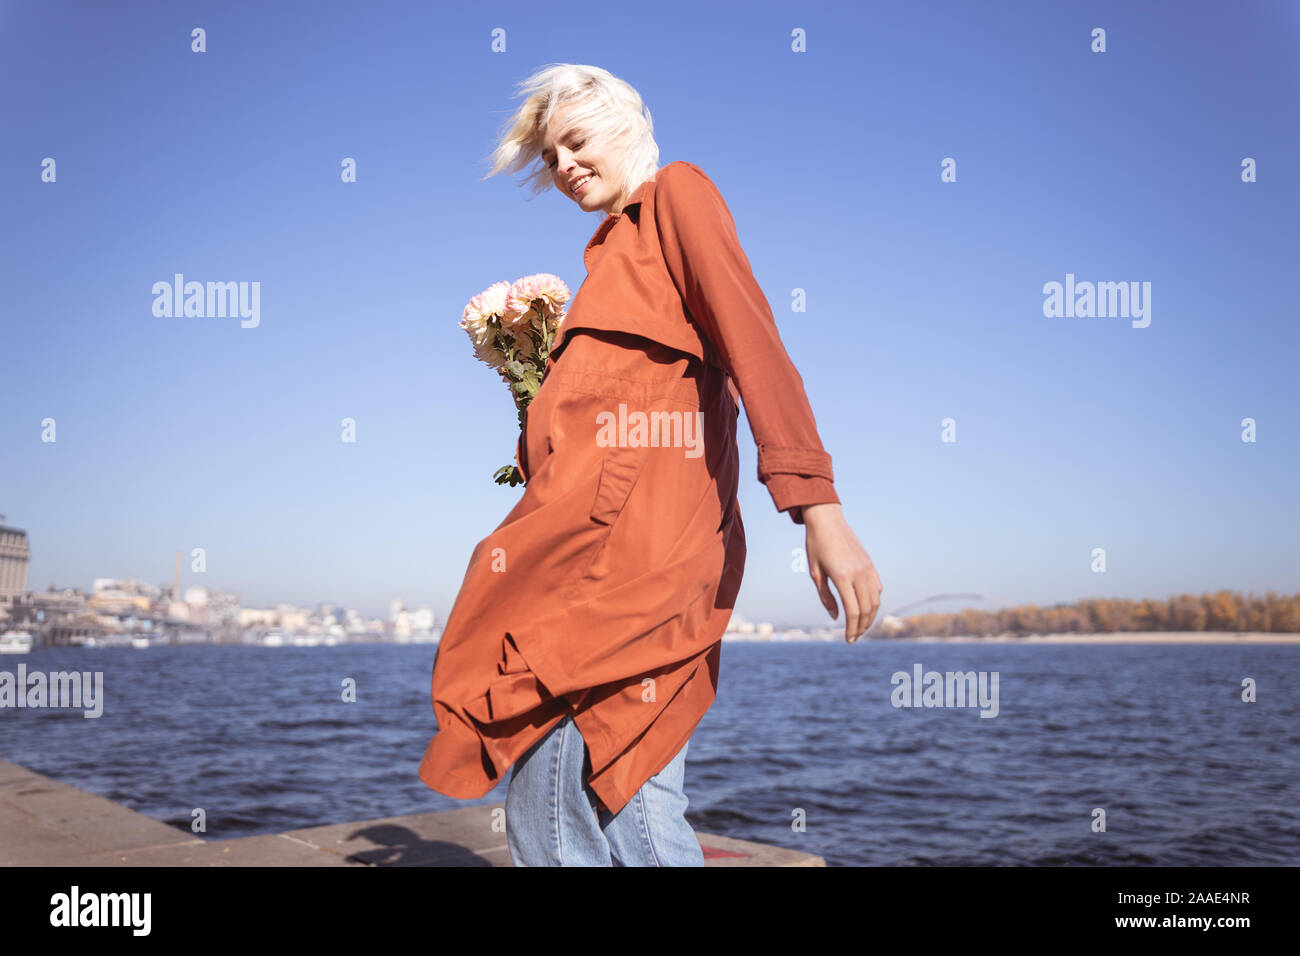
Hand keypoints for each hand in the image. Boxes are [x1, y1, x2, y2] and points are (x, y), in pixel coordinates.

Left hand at [801, 503, 881, 642]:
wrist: (827, 521)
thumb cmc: (816, 546)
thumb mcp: (815, 573)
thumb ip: (825, 597)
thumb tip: (836, 617)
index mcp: (842, 576)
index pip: (853, 611)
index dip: (852, 629)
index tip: (848, 640)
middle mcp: (859, 573)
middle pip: (867, 609)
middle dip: (862, 627)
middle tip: (854, 638)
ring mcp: (867, 568)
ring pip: (875, 600)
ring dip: (870, 617)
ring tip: (861, 627)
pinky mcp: (870, 564)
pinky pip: (877, 588)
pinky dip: (874, 602)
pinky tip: (866, 609)